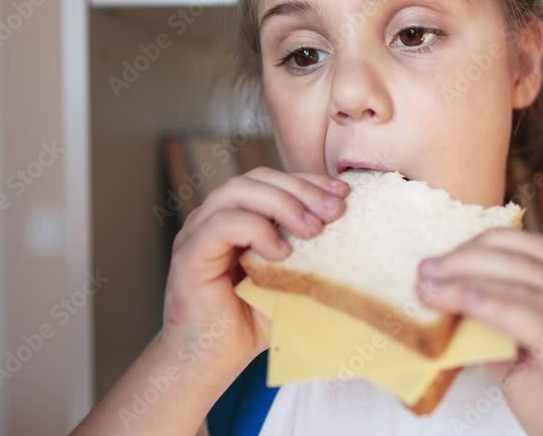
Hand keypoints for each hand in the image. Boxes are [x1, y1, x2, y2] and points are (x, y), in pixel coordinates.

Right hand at [160, 167, 349, 375]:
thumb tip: (353, 232)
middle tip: (335, 212)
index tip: (343, 193)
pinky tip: (281, 254)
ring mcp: (196, 233)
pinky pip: (221, 225)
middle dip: (301, 190)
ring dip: (282, 204)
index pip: (272, 180)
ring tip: (313, 231)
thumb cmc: (251, 323)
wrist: (212, 364)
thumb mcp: (291, 280)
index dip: (308, 181)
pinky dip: (256, 230)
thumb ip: (309, 252)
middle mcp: (213, 218)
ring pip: (237, 191)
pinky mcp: (188, 255)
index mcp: (236, 217)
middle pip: (257, 178)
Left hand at [417, 228, 542, 435]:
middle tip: (426, 268)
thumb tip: (450, 306)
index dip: (488, 243)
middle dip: (469, 258)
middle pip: (528, 261)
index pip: (537, 250)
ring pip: (529, 286)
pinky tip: (463, 302)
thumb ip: (495, 332)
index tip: (446, 256)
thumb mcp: (522, 365)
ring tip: (430, 286)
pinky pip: (536, 323)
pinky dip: (495, 307)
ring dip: (470, 280)